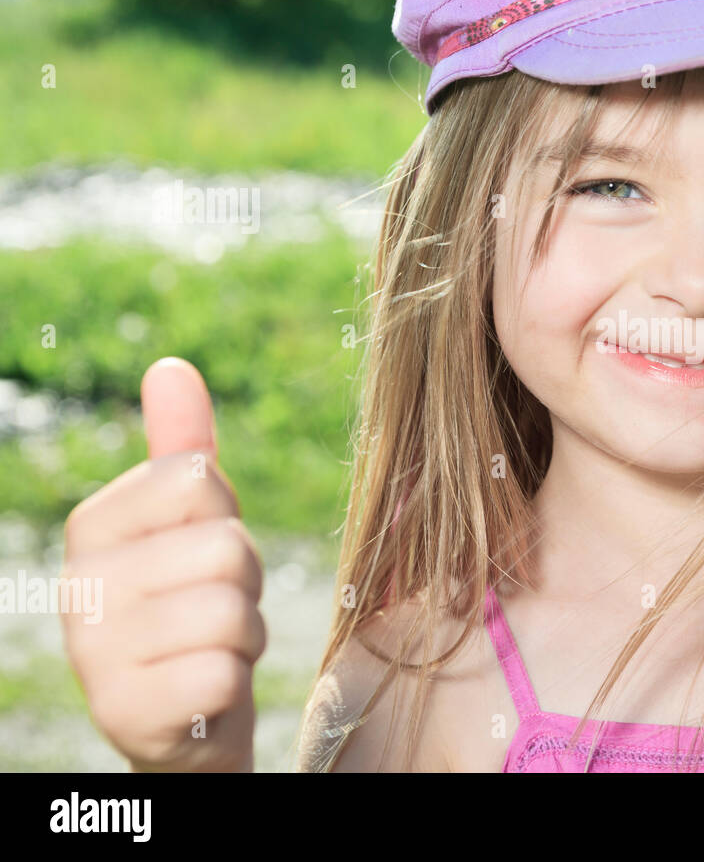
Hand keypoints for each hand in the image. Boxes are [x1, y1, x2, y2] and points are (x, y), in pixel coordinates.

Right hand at [61, 357, 265, 771]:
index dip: (226, 520)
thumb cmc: (194, 604)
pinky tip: (203, 694)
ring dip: (245, 635)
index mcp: (90, 527)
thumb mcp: (190, 524)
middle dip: (244, 583)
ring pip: (231, 609)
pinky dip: (233, 684)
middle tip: (212, 613)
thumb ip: (182, 449)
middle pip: (225, 547)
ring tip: (210, 650)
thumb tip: (171, 367)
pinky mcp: (126, 715)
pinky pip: (226, 672)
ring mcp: (93, 655)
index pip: (197, 481)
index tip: (201, 556)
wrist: (188, 716)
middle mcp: (78, 587)